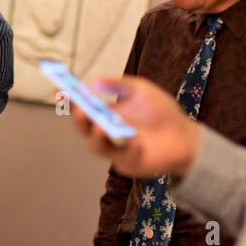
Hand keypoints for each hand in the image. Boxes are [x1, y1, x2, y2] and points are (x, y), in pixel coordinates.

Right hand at [71, 76, 200, 178]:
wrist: (185, 137)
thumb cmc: (162, 112)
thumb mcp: (142, 90)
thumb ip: (120, 85)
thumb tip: (95, 82)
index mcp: (106, 113)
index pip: (81, 106)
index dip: (69, 101)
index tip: (60, 92)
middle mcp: (106, 131)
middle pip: (83, 128)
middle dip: (80, 119)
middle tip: (82, 110)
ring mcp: (116, 149)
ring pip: (96, 146)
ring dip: (98, 136)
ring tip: (104, 126)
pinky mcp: (129, 163)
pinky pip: (124, 158)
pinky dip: (130, 149)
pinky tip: (138, 142)